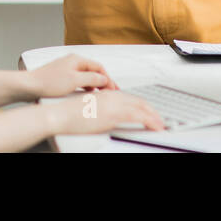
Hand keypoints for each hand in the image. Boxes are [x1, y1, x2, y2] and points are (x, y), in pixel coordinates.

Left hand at [26, 54, 118, 98]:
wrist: (30, 86)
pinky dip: (85, 86)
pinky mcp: (62, 76)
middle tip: (109, 91)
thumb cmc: (48, 82)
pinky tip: (85, 93)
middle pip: (93, 70)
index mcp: (76, 59)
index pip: (99, 67)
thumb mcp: (74, 81)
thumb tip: (104, 79)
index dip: (108, 78)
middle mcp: (72, 61)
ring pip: (86, 75)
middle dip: (102, 81)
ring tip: (100, 93)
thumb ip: (91, 79)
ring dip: (94, 84)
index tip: (113, 88)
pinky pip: (79, 79)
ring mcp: (67, 68)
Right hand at [48, 90, 164, 135]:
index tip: (149, 114)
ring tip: (160, 124)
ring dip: (154, 116)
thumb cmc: (68, 113)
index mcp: (106, 94)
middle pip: (139, 102)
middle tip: (159, 120)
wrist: (60, 114)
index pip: (131, 98)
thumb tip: (105, 116)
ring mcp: (113, 104)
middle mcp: (112, 96)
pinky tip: (155, 126)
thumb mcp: (88, 108)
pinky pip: (138, 116)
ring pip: (142, 107)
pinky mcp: (113, 114)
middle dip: (151, 111)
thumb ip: (100, 109)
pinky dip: (150, 121)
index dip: (143, 106)